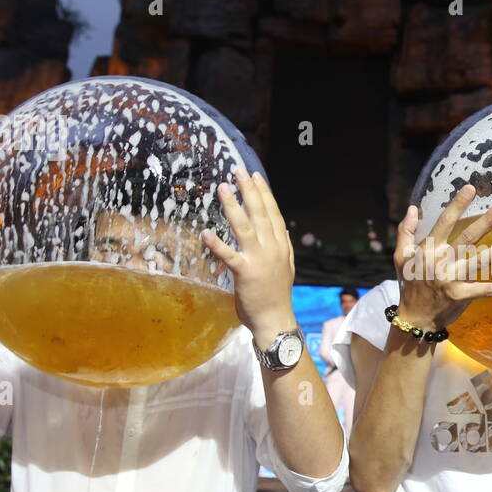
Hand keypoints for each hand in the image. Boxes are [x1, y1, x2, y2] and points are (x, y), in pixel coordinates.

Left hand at [202, 169, 296, 343]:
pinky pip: (228, 256)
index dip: (264, 194)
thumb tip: (281, 230)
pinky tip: (205, 232)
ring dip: (233, 207)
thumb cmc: (277, 295)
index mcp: (281, 246)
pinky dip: (217, 244)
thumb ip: (283, 247)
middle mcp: (272, 249)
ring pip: (245, 228)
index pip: (273, 214)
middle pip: (260, 214)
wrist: (275, 320)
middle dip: (249, 191)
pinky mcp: (244, 274)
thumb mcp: (286, 267)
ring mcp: (258, 260)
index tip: (256, 177)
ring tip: (222, 189)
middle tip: (238, 172)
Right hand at [394, 184, 491, 329]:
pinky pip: (485, 290)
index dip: (457, 205)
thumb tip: (413, 207)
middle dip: (487, 221)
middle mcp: (440, 262)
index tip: (471, 188)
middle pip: (467, 238)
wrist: (414, 319)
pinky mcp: (460, 296)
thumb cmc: (410, 284)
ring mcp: (451, 279)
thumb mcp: (401, 257)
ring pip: (479, 261)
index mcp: (428, 249)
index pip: (444, 222)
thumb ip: (406, 231)